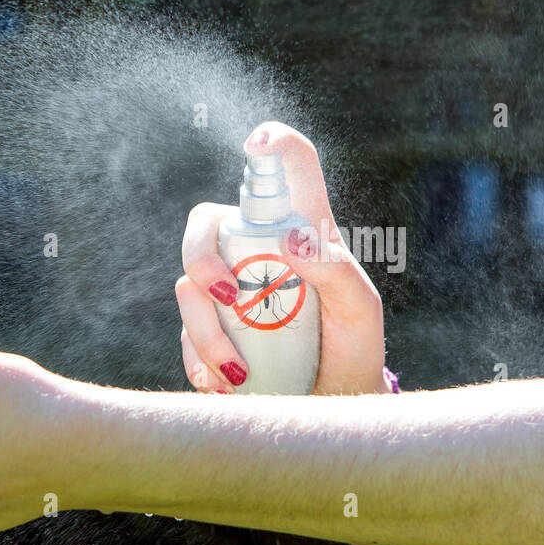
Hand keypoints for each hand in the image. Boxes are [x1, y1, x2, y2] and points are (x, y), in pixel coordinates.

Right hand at [177, 122, 387, 395]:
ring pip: (187, 288)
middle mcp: (255, 250)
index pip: (286, 170)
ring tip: (240, 372)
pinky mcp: (208, 332)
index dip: (272, 145)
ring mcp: (226, 291)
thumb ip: (336, 271)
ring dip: (207, 333)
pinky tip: (226, 384)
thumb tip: (292, 240)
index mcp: (299, 229)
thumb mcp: (358, 308)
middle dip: (200, 257)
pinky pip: (184, 337)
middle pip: (205, 224)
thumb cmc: (354, 344)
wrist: (334, 401)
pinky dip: (200, 363)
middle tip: (226, 297)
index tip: (258, 143)